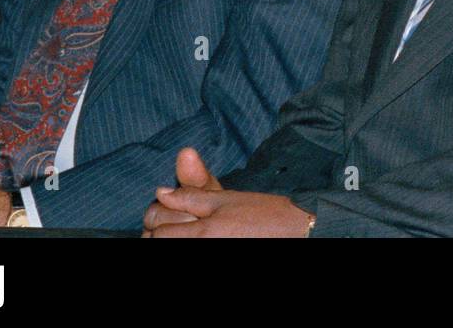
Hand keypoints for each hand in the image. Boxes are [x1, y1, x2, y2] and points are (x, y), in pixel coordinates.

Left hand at [142, 147, 312, 237]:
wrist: (292, 231)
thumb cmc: (261, 213)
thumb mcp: (225, 199)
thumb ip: (190, 196)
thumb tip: (161, 192)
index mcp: (203, 233)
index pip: (159, 232)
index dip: (159, 219)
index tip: (168, 213)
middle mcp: (203, 248)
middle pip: (161, 243)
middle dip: (164, 232)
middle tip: (177, 223)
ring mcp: (212, 253)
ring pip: (175, 249)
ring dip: (176, 238)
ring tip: (190, 230)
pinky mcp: (220, 259)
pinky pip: (190, 252)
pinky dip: (190, 243)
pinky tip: (202, 236)